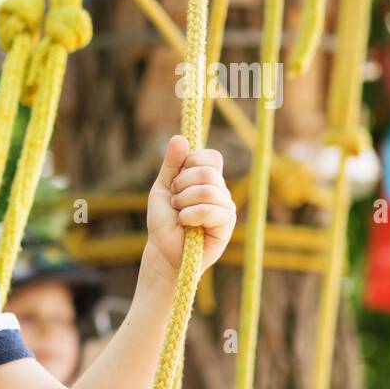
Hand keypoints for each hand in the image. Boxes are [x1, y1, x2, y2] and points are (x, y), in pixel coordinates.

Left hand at [144, 135, 235, 279]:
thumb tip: (179, 138)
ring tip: (179, 214)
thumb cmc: (164, 220)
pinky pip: (211, 210)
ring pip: (208, 190)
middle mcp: (220, 190)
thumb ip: (171, 164)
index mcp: (207, 179)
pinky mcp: (227, 224)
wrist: (163, 250)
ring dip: (183, 202)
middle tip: (175, 201)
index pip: (211, 157)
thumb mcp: (162, 188)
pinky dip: (190, 215)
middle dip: (181, 186)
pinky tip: (185, 223)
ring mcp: (226, 206)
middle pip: (207, 172)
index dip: (191, 163)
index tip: (176, 180)